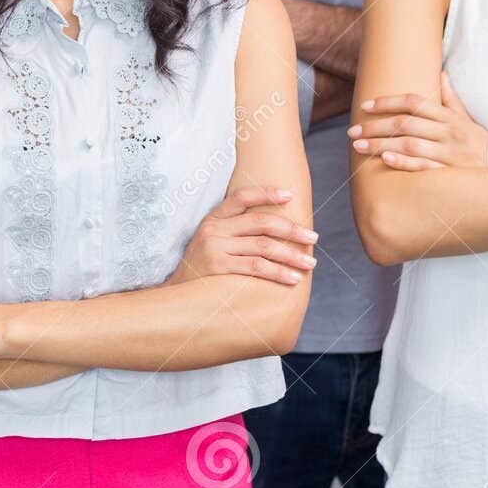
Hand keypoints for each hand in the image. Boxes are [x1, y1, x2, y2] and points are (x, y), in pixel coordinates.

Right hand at [166, 186, 316, 285]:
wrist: (175, 295)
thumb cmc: (201, 268)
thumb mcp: (210, 241)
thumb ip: (234, 231)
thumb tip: (275, 229)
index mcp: (213, 218)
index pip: (242, 196)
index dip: (267, 193)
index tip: (291, 195)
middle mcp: (213, 229)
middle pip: (260, 222)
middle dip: (291, 229)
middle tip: (313, 237)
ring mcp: (215, 248)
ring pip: (263, 246)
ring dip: (291, 254)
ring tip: (309, 263)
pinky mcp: (218, 268)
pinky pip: (255, 267)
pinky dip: (278, 272)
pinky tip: (292, 278)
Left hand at [349, 73, 487, 170]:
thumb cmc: (485, 149)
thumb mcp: (470, 121)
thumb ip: (452, 100)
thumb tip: (440, 74)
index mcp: (451, 118)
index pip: (415, 102)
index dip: (388, 101)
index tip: (366, 105)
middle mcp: (450, 132)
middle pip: (405, 123)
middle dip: (375, 125)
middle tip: (352, 130)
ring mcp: (451, 154)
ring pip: (409, 144)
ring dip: (381, 144)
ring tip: (358, 145)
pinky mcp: (451, 175)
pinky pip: (424, 167)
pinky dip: (404, 163)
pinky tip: (385, 160)